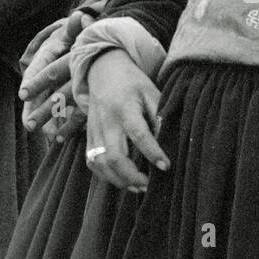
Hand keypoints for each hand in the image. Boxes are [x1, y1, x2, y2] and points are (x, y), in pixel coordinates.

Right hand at [19, 9, 93, 133]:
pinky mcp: (69, 92)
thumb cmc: (81, 30)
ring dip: (48, 119)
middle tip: (29, 125)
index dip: (32, 81)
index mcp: (49, 52)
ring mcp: (58, 83)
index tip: (24, 94)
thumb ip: (76, 26)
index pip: (38, 68)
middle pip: (41, 91)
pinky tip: (60, 138)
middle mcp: (51, 69)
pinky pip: (65, 109)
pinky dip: (64, 123)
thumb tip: (79, 16)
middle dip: (34, 109)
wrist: (85, 33)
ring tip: (45, 135)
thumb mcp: (78, 28)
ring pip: (51, 103)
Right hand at [85, 49, 168, 191]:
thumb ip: (159, 114)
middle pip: (114, 155)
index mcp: (125, 107)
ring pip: (101, 163)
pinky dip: (105, 176)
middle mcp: (106, 120)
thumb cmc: (132, 83)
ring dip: (118, 180)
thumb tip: (170, 138)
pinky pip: (92, 162)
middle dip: (132, 176)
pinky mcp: (88, 136)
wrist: (103, 71)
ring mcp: (94, 130)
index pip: (138, 133)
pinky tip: (121, 180)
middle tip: (149, 184)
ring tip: (138, 187)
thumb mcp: (150, 91)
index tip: (165, 166)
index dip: (152, 152)